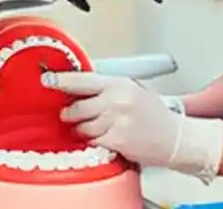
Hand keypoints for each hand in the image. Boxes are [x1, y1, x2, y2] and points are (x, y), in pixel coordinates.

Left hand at [43, 71, 222, 180]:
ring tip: (95, 128)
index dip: (62, 80)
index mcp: (119, 84)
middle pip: (77, 107)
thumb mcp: (134, 90)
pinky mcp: (117, 140)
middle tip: (71, 114)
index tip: (47, 80)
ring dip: (82, 130)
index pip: (83, 79)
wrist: (175, 138)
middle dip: (70, 113)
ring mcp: (116, 121)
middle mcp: (116, 100)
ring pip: (82, 127)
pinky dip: (94, 142)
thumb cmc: (155, 116)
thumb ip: (108, 87)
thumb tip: (80, 87)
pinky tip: (104, 139)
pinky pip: (93, 141)